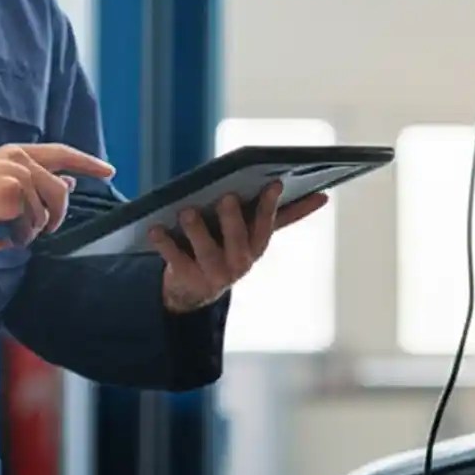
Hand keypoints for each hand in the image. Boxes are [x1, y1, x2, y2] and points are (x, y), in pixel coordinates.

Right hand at [0, 143, 115, 241]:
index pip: (61, 153)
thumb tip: (69, 186)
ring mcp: (14, 175)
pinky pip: (29, 226)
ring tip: (7, 235)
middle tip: (38, 232)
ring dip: (30, 233)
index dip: (87, 163)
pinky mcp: (8, 195)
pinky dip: (17, 240)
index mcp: (15, 153)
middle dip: (56, 218)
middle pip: (62, 192)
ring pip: (46, 213)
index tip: (108, 171)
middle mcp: (18, 159)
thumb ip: (32, 180)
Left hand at [148, 183, 328, 312]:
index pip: (268, 224)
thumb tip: (319, 195)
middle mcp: (239, 262)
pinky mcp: (188, 279)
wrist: (193, 291)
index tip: (273, 184)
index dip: (270, 206)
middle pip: (238, 239)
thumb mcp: (248, 232)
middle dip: (233, 219)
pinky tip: (155, 228)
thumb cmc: (223, 247)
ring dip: (197, 230)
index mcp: (256, 246)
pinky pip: (175, 260)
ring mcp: (214, 274)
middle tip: (227, 196)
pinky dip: (164, 243)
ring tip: (187, 211)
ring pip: (206, 251)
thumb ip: (276, 213)